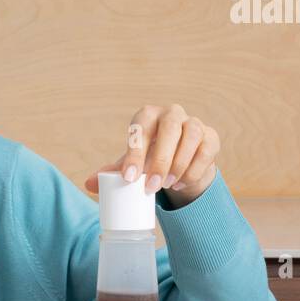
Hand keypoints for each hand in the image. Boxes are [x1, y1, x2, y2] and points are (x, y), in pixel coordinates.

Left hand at [84, 103, 219, 208]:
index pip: (140, 127)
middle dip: (160, 160)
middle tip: (151, 187)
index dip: (134, 152)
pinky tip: (181, 183)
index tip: (128, 178)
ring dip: (179, 164)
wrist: (180, 165)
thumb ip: (112, 172)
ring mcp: (194, 123)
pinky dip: (194, 169)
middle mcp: (171, 114)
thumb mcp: (131, 165)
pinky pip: (206, 150)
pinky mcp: (211, 137)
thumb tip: (89, 183)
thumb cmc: (150, 159)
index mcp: (147, 116)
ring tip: (166, 185)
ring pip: (191, 136)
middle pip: (169, 128)